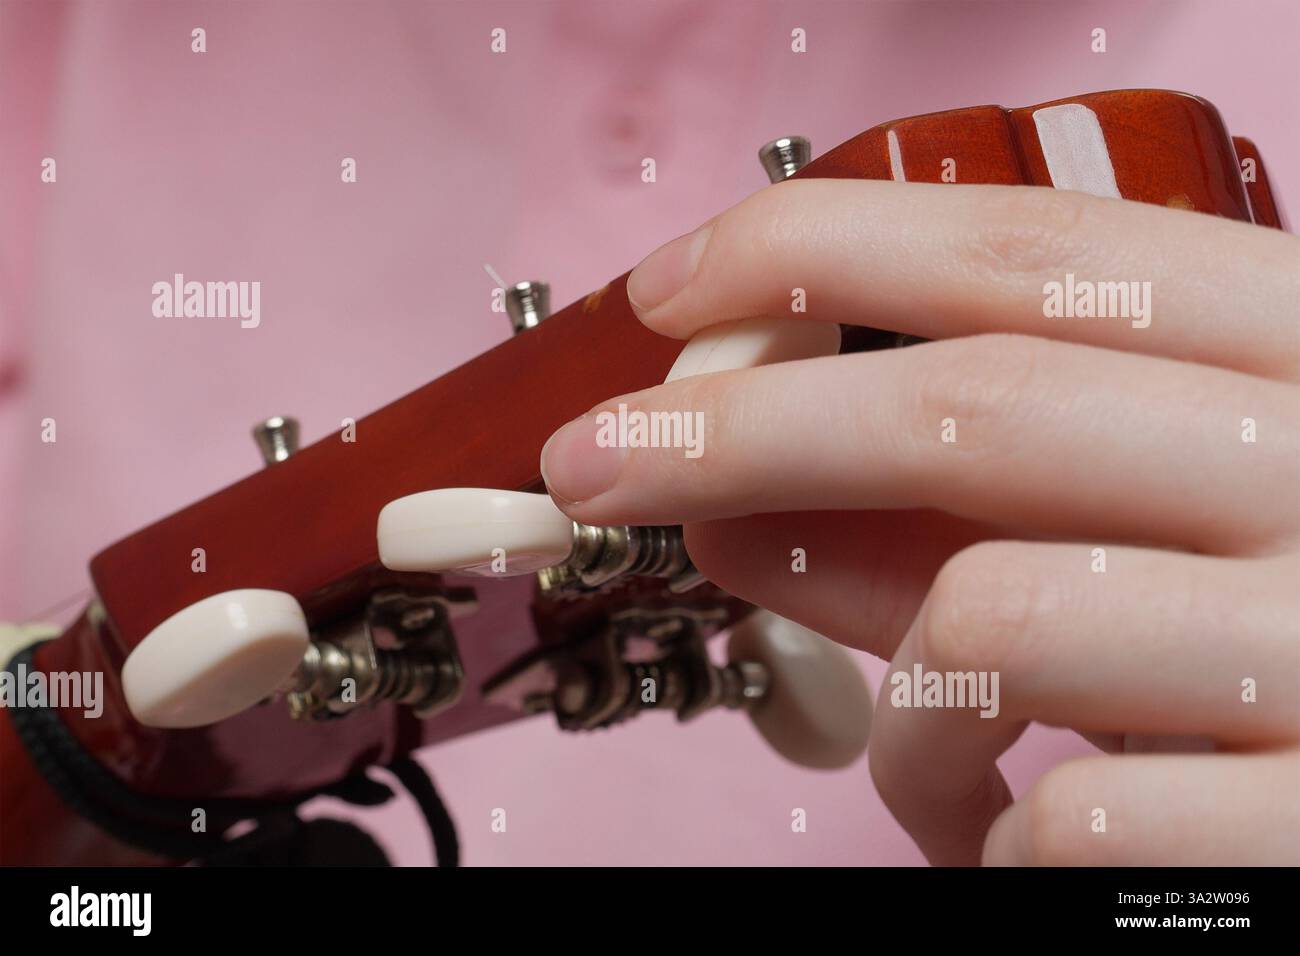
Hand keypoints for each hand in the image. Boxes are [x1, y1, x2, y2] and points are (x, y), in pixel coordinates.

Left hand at [538, 179, 1299, 864]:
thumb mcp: (1138, 538)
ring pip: (991, 614)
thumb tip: (732, 496)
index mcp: (1297, 353)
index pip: (1032, 249)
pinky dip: (979, 832)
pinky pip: (1054, 811)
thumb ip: (957, 508)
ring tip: (927, 766)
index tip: (666, 290)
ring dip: (900, 712)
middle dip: (736, 433)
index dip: (817, 247)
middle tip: (592, 467)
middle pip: (972, 405)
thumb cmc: (1254, 645)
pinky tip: (1015, 843)